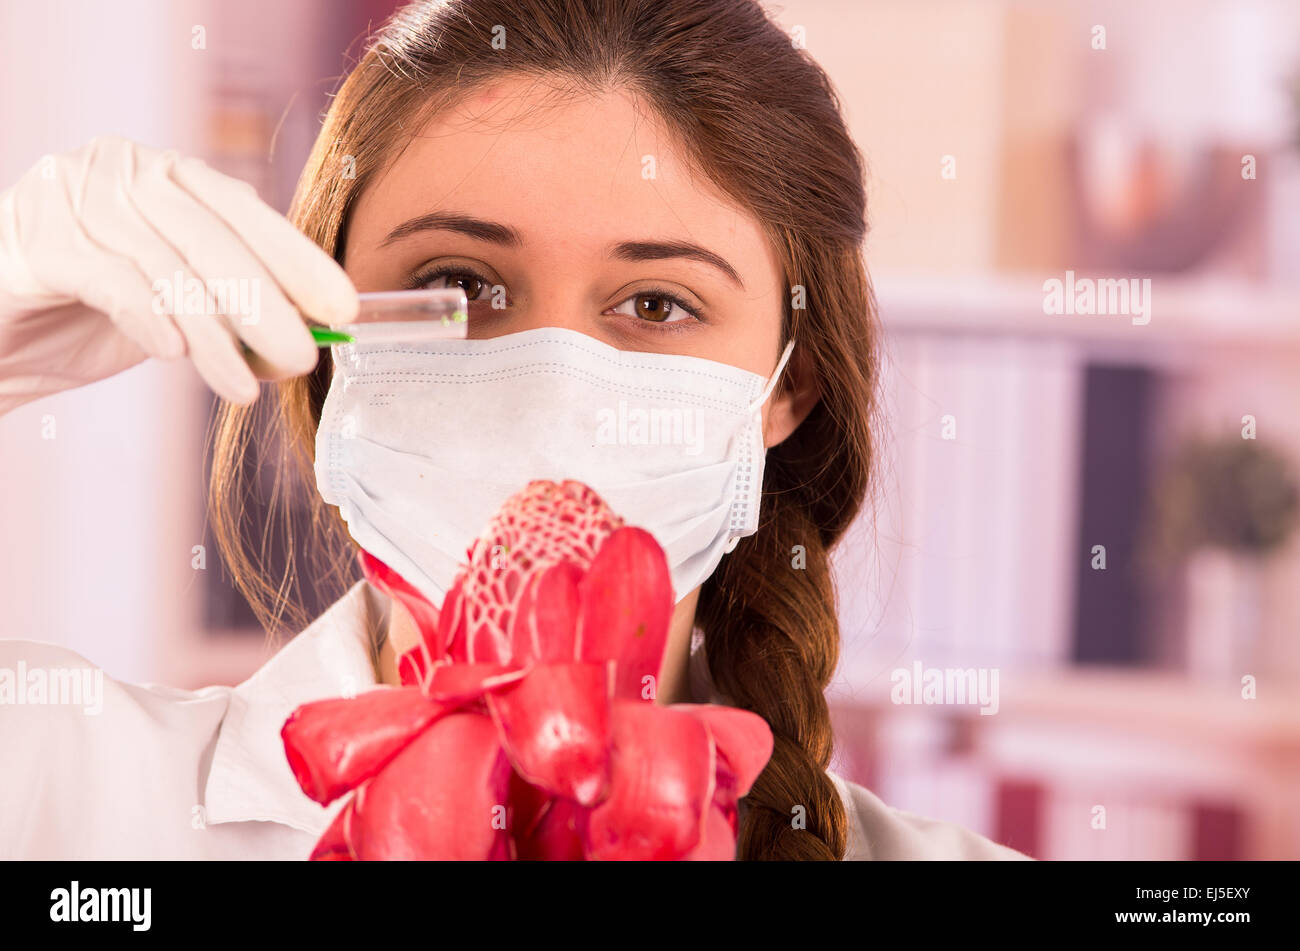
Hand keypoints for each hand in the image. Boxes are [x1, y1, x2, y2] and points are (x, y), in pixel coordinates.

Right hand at [0, 136, 357, 412]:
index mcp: (166, 174)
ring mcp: (73, 196)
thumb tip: (307, 337)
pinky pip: (111, 280)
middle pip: (213, 239)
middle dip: (268, 305)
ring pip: (168, 266)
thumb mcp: (173, 308)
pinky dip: (150, 319)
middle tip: (305, 357)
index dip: (299, 259)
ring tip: (244, 388)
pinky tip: (175, 356)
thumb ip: (229, 309)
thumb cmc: (85, 317)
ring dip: (215, 335)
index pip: (247, 212)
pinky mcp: (36, 239)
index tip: (344, 305)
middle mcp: (122, 170)